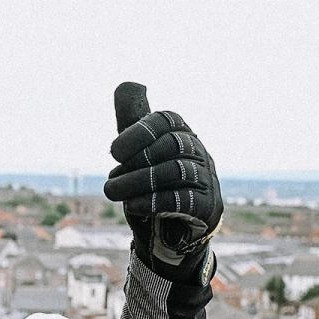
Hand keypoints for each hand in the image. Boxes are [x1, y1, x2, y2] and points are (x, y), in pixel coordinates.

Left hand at [103, 82, 222, 282]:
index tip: (113, 151)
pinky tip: (133, 205)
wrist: (168, 234)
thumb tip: (128, 83)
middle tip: (109, 181)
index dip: (139, 132)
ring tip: (113, 193)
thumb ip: (132, 121)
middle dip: (137, 162)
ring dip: (139, 183)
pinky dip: (155, 201)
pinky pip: (184, 199)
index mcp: (181, 134)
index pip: (166, 121)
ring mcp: (208, 179)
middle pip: (171, 146)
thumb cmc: (151, 187)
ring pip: (176, 171)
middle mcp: (199, 152)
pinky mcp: (209, 207)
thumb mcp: (138, 154)